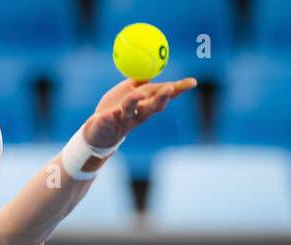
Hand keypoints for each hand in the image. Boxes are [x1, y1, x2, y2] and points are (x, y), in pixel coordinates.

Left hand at [83, 76, 198, 148]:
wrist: (97, 134)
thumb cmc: (115, 110)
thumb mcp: (129, 93)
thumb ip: (140, 82)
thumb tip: (153, 64)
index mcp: (145, 105)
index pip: (164, 96)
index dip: (178, 89)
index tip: (193, 82)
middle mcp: (137, 114)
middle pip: (152, 107)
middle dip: (162, 97)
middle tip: (170, 88)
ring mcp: (121, 120)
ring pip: (130, 110)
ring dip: (135, 101)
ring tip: (138, 93)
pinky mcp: (105, 125)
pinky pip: (106, 120)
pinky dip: (107, 117)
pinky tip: (107, 115)